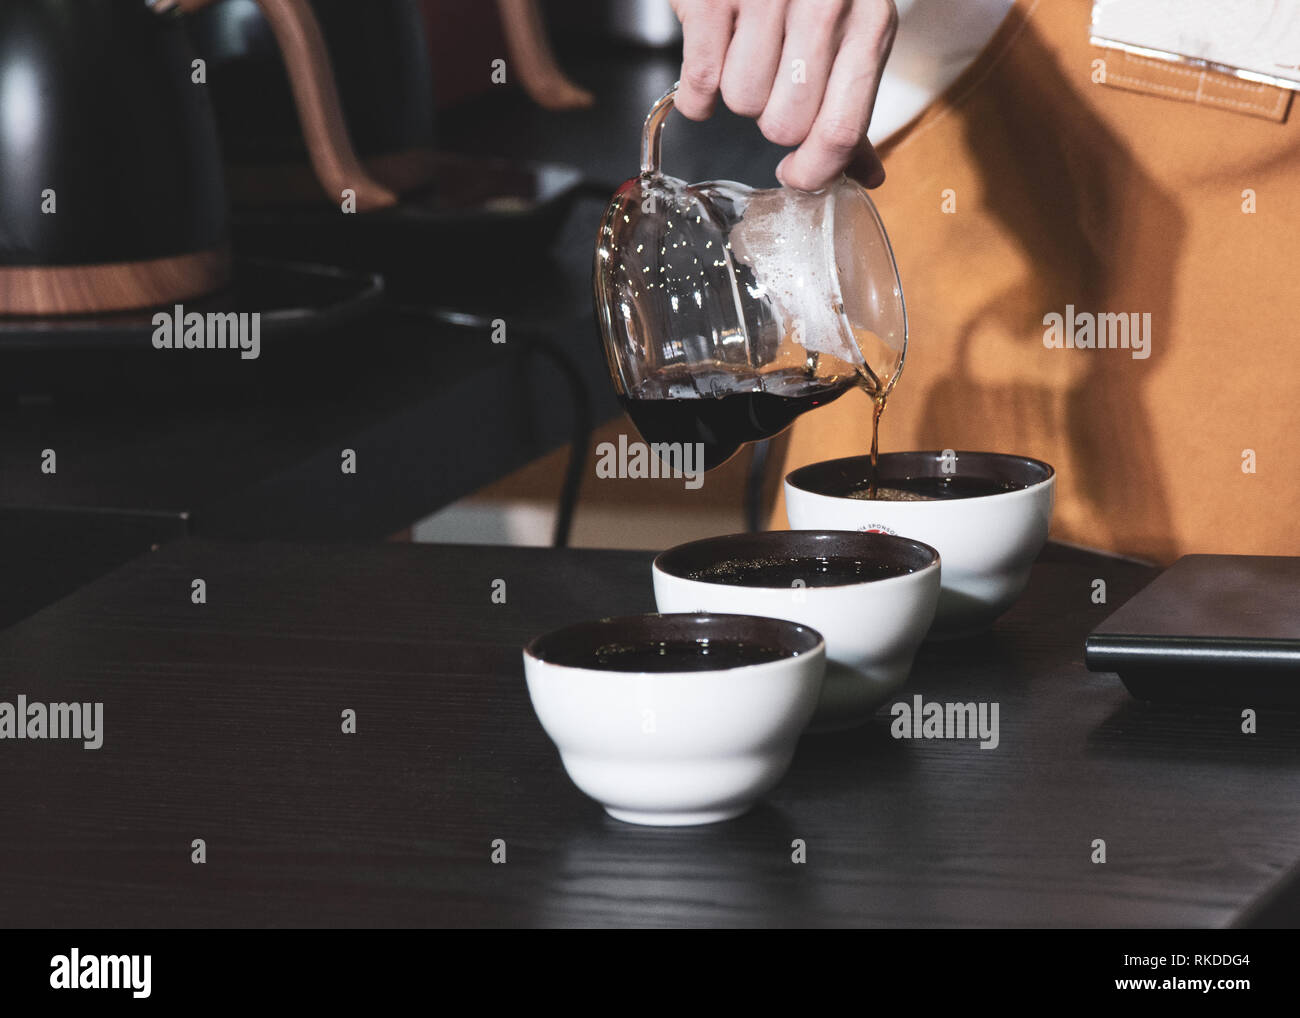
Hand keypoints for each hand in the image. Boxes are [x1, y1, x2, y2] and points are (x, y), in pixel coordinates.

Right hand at [669, 0, 896, 189]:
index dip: (814, 170)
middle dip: (770, 117)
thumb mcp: (850, 34)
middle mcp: (825, 6)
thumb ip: (853, 106)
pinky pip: (700, 80)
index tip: (796, 175)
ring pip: (742, 102)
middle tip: (772, 80)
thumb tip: (866, 177)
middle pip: (784, 125)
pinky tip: (713, 58)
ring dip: (737, 91)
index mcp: (870, 25)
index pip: (842, 129)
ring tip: (746, 51)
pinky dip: (698, 89)